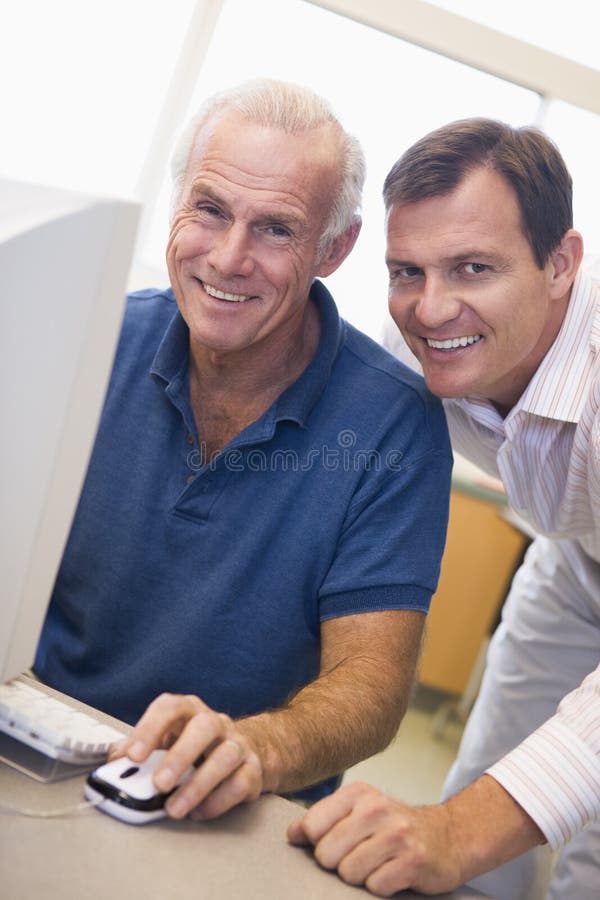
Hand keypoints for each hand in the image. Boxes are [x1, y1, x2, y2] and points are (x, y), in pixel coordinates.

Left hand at [109, 693, 262, 819]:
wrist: (246, 750)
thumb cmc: (196, 746)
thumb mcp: (166, 741)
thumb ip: (139, 748)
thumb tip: (113, 759)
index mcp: (188, 711)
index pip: (169, 707)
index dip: (149, 728)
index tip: (132, 756)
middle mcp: (215, 722)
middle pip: (203, 727)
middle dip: (179, 756)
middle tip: (158, 785)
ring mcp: (236, 743)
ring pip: (225, 756)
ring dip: (198, 785)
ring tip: (175, 809)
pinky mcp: (252, 768)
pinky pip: (239, 783)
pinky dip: (217, 801)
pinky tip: (198, 812)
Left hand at [287, 781, 463, 896]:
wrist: (447, 836)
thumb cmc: (394, 827)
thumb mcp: (359, 813)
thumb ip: (323, 820)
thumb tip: (292, 835)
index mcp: (358, 793)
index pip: (312, 825)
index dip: (318, 843)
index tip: (335, 843)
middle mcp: (377, 808)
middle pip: (326, 853)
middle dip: (338, 864)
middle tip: (359, 856)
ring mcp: (397, 833)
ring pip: (348, 872)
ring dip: (360, 877)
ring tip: (376, 864)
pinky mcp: (414, 860)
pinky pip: (375, 886)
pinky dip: (380, 886)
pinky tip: (392, 873)